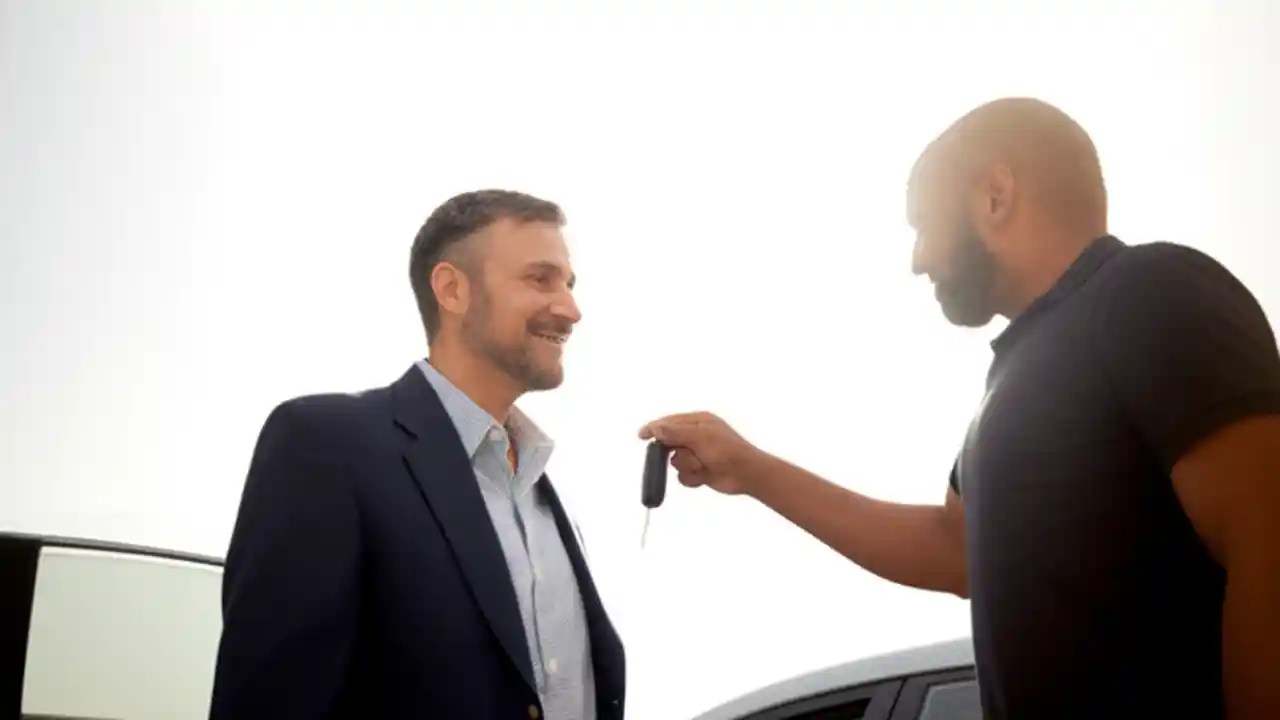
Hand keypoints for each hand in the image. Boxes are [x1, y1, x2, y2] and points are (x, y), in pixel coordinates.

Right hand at [638, 411, 763, 495]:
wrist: (746, 474)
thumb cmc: (727, 450)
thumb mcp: (700, 436)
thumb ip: (675, 432)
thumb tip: (656, 427)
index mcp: (698, 422)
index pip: (670, 423)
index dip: (655, 429)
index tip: (642, 435)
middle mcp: (696, 437)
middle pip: (670, 443)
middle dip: (675, 451)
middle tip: (681, 454)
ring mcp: (698, 455)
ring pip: (676, 462)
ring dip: (687, 466)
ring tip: (702, 465)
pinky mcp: (700, 471)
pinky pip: (683, 476)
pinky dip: (692, 477)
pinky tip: (704, 475)